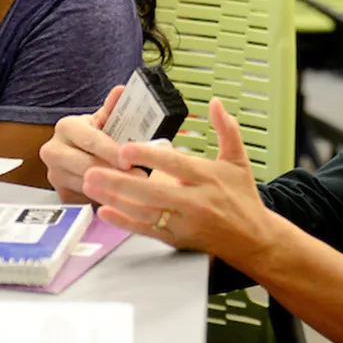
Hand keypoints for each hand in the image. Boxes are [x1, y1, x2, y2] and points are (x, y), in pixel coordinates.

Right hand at [40, 86, 143, 204]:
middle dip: (115, 172)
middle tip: (141, 178)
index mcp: (66, 127)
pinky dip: (103, 199)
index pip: (91, 140)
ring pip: (86, 185)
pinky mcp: (59, 195)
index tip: (131, 160)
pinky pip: (84, 200)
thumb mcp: (105, 121)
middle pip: (87, 165)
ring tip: (136, 188)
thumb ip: (113, 108)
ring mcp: (53, 174)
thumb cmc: (97, 135)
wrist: (80, 152)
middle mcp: (52, 150)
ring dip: (111, 188)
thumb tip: (122, 89)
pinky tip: (120, 197)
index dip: (112, 151)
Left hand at [82, 98, 273, 262]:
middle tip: (92, 170)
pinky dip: (124, 222)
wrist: (253, 239)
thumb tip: (216, 104)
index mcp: (207, 178)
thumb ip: (226, 130)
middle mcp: (194, 201)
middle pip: (152, 191)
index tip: (124, 149)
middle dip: (119, 181)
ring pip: (144, 211)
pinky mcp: (176, 238)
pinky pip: (146, 230)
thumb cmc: (243, 198)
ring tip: (90, 186)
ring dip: (114, 199)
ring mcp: (183, 222)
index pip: (174, 164)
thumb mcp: (238, 160)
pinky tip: (105, 212)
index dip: (148, 156)